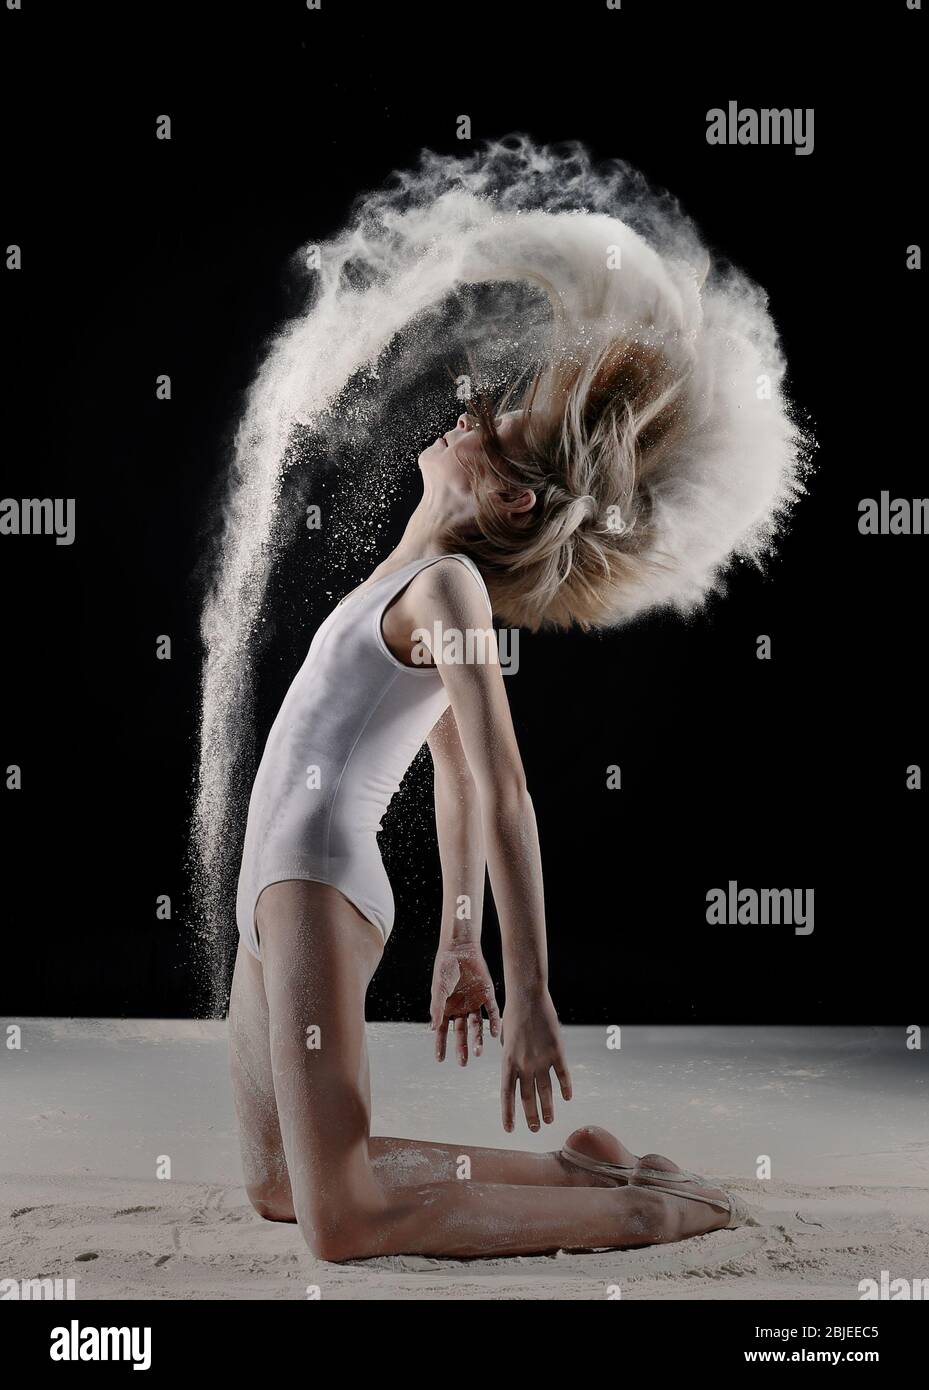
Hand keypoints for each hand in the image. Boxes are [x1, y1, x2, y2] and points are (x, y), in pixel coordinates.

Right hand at [430, 941, 500, 1064]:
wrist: (460, 948)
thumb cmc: (445, 967)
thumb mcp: (439, 988)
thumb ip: (436, 1008)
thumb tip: (432, 1029)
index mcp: (447, 1008)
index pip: (443, 1031)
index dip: (441, 1045)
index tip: (440, 1059)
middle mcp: (461, 1009)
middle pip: (461, 1032)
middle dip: (462, 1048)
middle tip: (463, 1063)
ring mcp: (475, 1003)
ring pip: (477, 1026)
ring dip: (478, 1039)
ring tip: (478, 1052)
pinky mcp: (487, 995)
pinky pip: (492, 1012)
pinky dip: (493, 1023)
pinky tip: (494, 1034)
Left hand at [499, 990, 571, 1132]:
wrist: (527, 996)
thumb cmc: (513, 1014)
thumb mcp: (506, 1038)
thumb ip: (512, 1057)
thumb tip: (518, 1069)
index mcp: (508, 1061)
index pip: (507, 1094)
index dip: (508, 1113)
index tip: (510, 1129)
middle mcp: (524, 1064)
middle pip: (527, 1097)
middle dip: (531, 1116)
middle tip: (534, 1129)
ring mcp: (541, 1058)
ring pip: (546, 1090)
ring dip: (548, 1108)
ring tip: (549, 1120)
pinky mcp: (557, 1051)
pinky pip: (563, 1074)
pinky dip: (566, 1087)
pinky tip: (567, 1098)